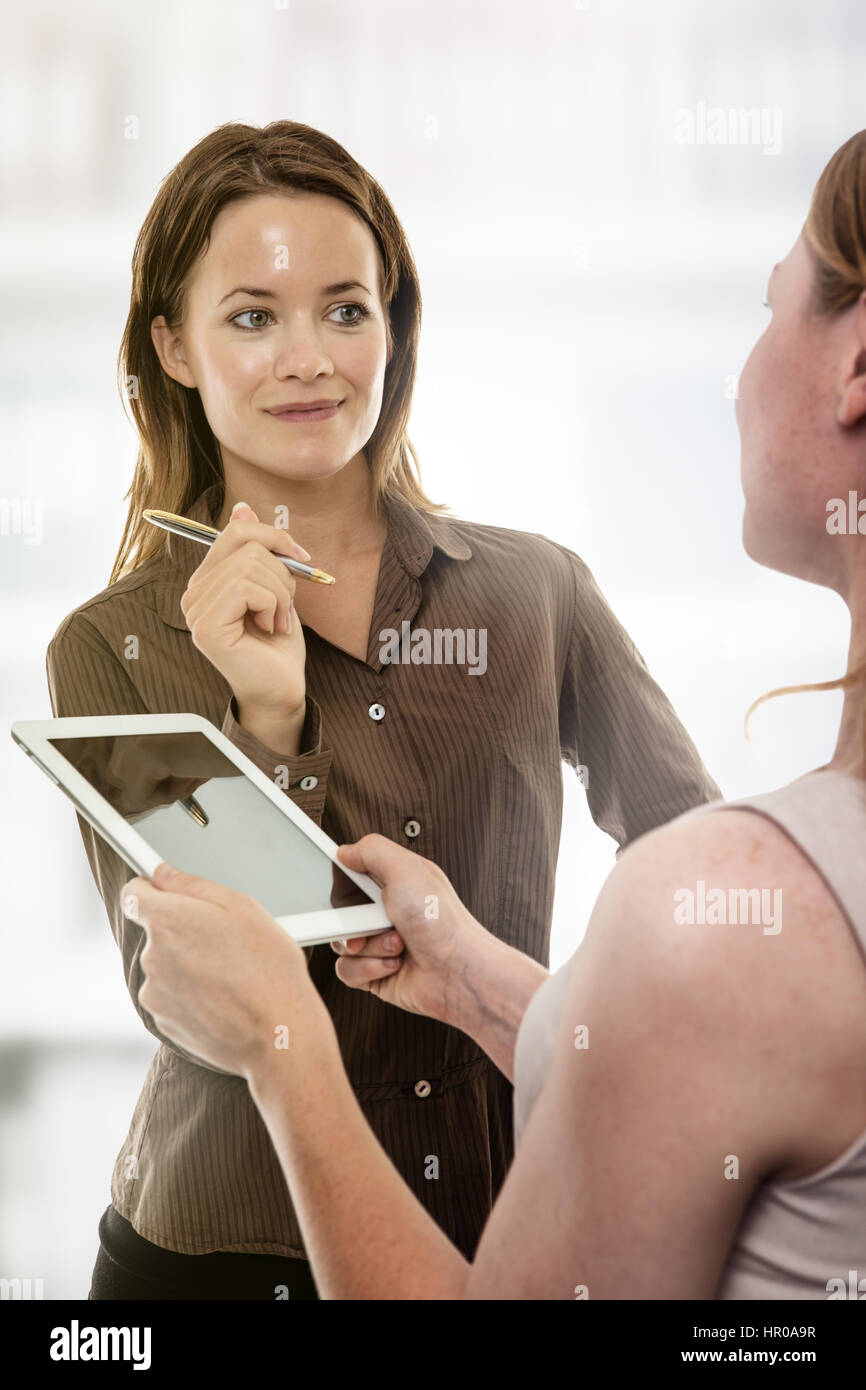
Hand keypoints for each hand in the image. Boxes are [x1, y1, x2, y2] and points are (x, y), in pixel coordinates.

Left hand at [124, 863, 333, 1078]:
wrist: (278, 1035)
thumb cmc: (268, 969)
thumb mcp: (243, 907)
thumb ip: (193, 885)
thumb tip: (162, 875)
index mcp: (167, 921)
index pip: (133, 894)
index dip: (151, 890)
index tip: (167, 893)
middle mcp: (152, 957)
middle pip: (157, 933)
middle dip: (184, 932)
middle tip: (226, 942)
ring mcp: (155, 994)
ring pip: (167, 967)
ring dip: (189, 967)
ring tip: (232, 977)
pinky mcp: (164, 1023)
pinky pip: (173, 998)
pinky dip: (192, 996)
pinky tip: (225, 1000)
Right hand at [181, 502, 308, 720]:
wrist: (283, 688)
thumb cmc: (279, 644)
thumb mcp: (274, 586)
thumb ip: (256, 550)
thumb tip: (242, 508)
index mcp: (207, 581)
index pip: (234, 532)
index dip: (274, 536)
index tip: (301, 557)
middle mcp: (193, 593)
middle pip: (246, 545)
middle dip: (282, 572)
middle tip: (286, 605)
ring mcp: (196, 611)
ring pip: (250, 566)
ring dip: (280, 593)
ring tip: (278, 620)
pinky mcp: (207, 628)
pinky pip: (246, 588)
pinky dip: (272, 605)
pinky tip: (272, 628)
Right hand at [331, 835, 494, 1029]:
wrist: (457, 972)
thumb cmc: (442, 922)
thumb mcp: (406, 869)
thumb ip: (371, 850)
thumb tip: (344, 851)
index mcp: (394, 883)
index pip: (353, 874)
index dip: (344, 879)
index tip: (342, 883)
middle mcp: (386, 912)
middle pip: (340, 910)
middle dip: (353, 918)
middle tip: (375, 919)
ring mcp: (380, 944)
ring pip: (341, 942)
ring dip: (367, 945)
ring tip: (396, 943)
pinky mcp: (375, 973)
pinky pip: (347, 970)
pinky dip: (368, 968)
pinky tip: (393, 963)